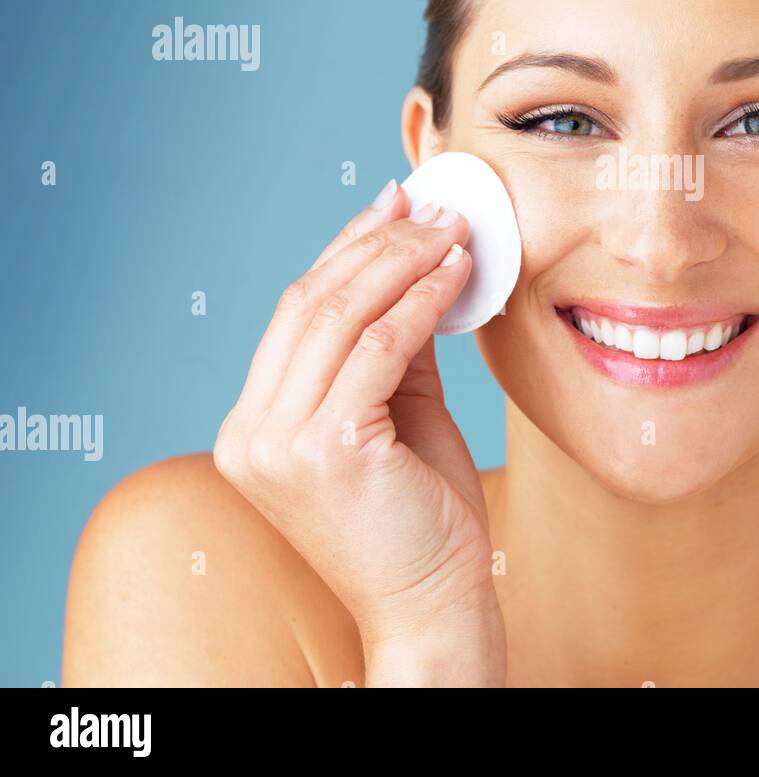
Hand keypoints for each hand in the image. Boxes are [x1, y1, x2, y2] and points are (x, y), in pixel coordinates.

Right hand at [213, 179, 505, 685]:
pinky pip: (381, 347)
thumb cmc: (420, 516)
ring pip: (341, 316)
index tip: (392, 205)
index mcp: (252, 426)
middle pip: (310, 304)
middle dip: (379, 243)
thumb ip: (393, 344)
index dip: (346, 250)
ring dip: (404, 260)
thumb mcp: (397, 412)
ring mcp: (278, 444)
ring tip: (454, 231)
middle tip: (434, 208)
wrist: (432, 605)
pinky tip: (457, 273)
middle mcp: (249, 433)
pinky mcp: (323, 450)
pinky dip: (423, 300)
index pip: (295, 313)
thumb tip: (414, 261)